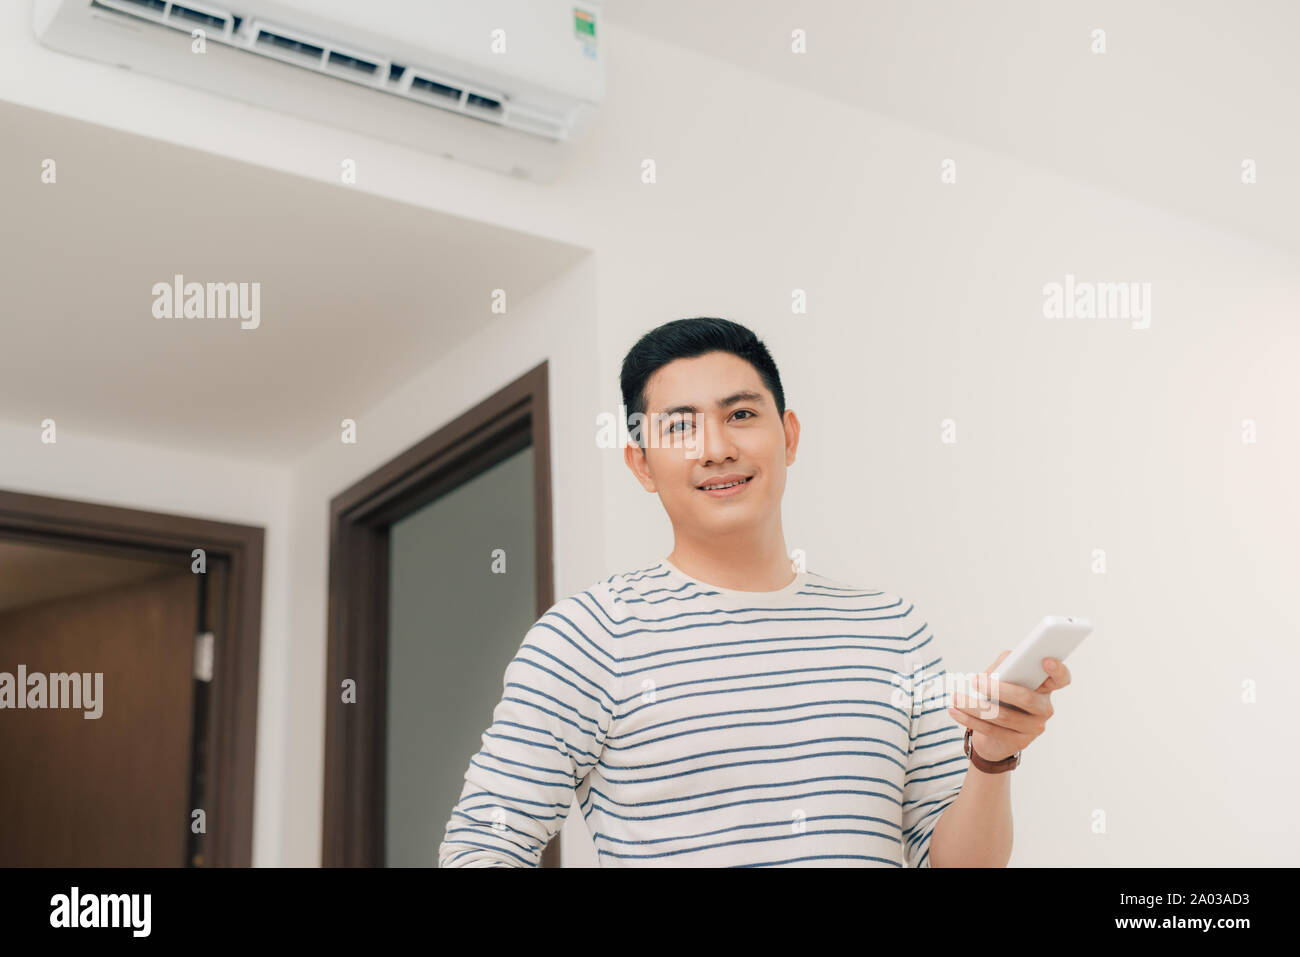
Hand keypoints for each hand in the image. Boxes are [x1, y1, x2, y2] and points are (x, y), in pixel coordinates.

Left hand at [947, 650, 1071, 763]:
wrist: (996, 734)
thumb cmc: (1000, 696)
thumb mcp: (1002, 678)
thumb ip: (1004, 666)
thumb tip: (998, 669)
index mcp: (1044, 687)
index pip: (1060, 678)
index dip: (1057, 670)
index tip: (1045, 660)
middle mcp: (1044, 708)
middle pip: (1026, 698)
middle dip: (998, 689)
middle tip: (975, 680)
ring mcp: (1034, 728)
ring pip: (1003, 716)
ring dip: (975, 706)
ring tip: (955, 698)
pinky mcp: (1019, 743)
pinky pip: (992, 730)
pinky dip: (969, 719)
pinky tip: (954, 711)